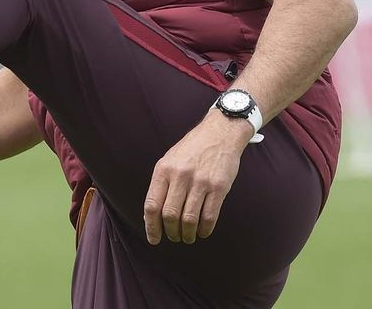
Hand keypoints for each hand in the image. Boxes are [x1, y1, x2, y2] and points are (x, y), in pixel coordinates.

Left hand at [143, 110, 252, 244]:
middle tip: (174, 237)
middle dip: (171, 233)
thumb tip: (152, 216)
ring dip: (187, 234)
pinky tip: (202, 231)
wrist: (220, 133)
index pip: (152, 205)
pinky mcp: (219, 187)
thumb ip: (161, 184)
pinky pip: (209, 216)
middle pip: (169, 215)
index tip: (154, 239)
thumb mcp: (169, 160)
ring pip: (189, 220)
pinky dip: (204, 229)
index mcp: (164, 170)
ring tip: (187, 237)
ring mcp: (201, 181)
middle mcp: (180, 176)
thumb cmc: (191, 150)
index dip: (151, 227)